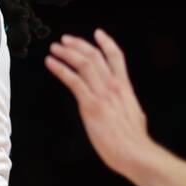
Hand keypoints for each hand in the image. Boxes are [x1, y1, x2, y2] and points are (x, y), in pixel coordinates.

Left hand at [45, 28, 159, 179]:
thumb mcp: (135, 115)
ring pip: (83, 63)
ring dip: (66, 53)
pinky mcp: (91, 104)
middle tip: (65, 40)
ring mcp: (102, 94)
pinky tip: (51, 64)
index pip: (116, 57)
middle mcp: (113, 86)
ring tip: (55, 48)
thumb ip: (126, 105)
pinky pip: (73, 81)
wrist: (134, 152)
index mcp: (125, 87)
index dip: (106, 43)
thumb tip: (124, 105)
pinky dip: (60, 69)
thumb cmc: (134, 141)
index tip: (98, 33)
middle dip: (78, 45)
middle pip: (95, 56)